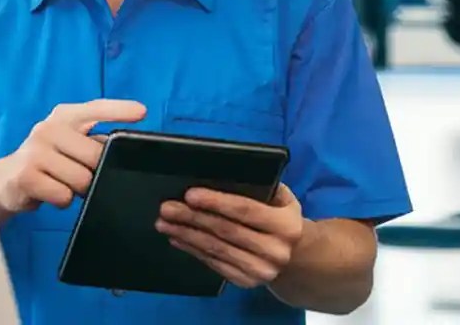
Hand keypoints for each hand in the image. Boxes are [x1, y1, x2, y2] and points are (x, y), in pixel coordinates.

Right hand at [0, 99, 146, 221]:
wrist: (2, 181)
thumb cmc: (46, 162)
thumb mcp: (68, 144)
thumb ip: (92, 143)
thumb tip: (124, 152)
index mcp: (64, 116)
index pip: (95, 109)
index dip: (119, 110)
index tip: (142, 112)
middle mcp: (48, 128)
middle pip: (95, 156)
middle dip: (95, 172)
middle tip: (79, 175)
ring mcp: (35, 151)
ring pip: (82, 180)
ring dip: (78, 190)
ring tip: (61, 183)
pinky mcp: (26, 176)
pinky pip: (64, 196)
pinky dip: (62, 200)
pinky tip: (50, 193)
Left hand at [156, 184, 304, 289]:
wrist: (295, 256)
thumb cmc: (280, 217)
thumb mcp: (283, 199)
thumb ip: (262, 187)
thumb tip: (224, 175)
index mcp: (286, 225)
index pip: (246, 211)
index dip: (216, 202)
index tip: (189, 195)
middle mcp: (276, 252)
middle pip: (226, 231)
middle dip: (193, 218)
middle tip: (167, 208)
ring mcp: (260, 271)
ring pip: (216, 250)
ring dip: (186, 235)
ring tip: (164, 222)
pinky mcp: (246, 283)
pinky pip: (214, 264)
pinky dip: (192, 250)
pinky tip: (177, 238)